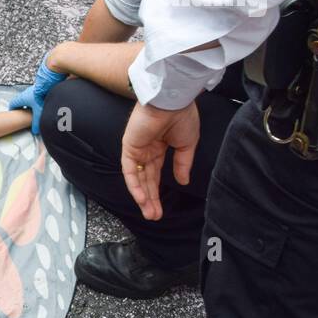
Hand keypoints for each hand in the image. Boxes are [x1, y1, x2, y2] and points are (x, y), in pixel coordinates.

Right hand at [7, 54, 68, 135]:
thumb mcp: (40, 110)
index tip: (13, 114)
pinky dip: (42, 100)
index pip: (13, 104)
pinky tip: (48, 104)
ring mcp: (36, 89)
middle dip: (24, 109)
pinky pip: (40, 95)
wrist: (52, 75)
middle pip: (23, 101)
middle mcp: (28, 92)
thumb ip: (37, 122)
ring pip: (32, 98)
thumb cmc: (44, 92)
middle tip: (27, 115)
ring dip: (34, 104)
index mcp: (24, 97)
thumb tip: (35, 131)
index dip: (12, 110)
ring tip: (39, 111)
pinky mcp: (44, 87)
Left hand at [120, 101, 201, 220]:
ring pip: (137, 178)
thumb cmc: (182, 116)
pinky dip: (134, 185)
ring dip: (142, 197)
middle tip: (154, 216)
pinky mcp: (129, 147)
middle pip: (146, 180)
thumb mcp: (187, 144)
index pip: (155, 175)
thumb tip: (183, 181)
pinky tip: (141, 199)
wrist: (173, 101)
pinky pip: (130, 170)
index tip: (162, 209)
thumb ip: (183, 164)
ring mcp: (136, 149)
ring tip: (150, 213)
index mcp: (159, 148)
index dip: (158, 192)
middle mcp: (146, 150)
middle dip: (150, 199)